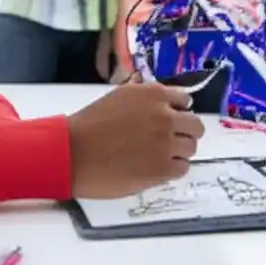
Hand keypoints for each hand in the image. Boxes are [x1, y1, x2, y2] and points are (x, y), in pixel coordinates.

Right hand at [67, 83, 205, 197]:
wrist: (71, 153)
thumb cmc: (89, 126)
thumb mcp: (121, 97)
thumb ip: (146, 101)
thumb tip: (166, 107)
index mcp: (154, 94)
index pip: (185, 102)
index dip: (178, 113)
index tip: (171, 122)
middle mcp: (165, 116)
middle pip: (195, 125)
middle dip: (184, 133)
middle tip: (169, 143)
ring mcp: (166, 142)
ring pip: (191, 148)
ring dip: (178, 153)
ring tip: (157, 158)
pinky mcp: (162, 168)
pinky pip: (182, 168)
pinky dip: (172, 170)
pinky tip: (155, 169)